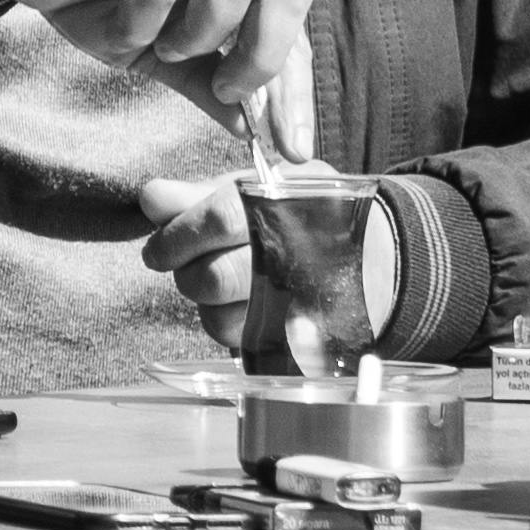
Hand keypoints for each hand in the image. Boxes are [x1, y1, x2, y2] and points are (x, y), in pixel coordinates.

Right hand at [0, 0, 314, 144]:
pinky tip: (121, 30)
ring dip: (206, 33)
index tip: (291, 146)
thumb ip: (204, 82)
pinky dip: (141, 25)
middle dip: (265, 56)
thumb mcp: (156, 53)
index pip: (294, 20)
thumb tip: (248, 128)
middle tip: (223, 88)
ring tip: (166, 48)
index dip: (298, 88)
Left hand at [140, 173, 400, 353]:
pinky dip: (228, 323)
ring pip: (218, 319)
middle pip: (210, 278)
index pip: (217, 220)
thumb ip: (199, 195)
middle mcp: (291, 258)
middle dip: (182, 273)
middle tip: (180, 262)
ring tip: (216, 278)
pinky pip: (239, 341)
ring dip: (204, 302)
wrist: (381, 255)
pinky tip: (237, 302)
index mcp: (283, 208)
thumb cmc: (308, 213)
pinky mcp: (295, 337)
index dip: (177, 236)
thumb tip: (149, 196)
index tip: (157, 247)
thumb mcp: (262, 188)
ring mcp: (295, 303)